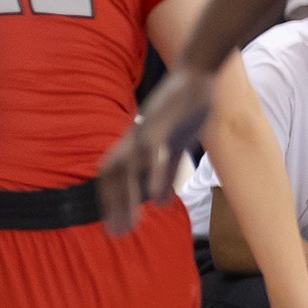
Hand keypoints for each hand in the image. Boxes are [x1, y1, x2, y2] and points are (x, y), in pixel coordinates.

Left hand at [98, 66, 215, 235]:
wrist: (197, 74)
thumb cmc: (184, 108)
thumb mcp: (175, 147)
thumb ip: (165, 175)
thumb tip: (159, 203)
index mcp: (135, 144)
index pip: (112, 177)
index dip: (110, 201)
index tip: (114, 225)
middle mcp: (134, 139)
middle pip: (112, 176)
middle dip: (113, 205)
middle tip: (117, 234)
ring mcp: (146, 131)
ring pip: (128, 168)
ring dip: (126, 197)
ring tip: (130, 223)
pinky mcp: (164, 123)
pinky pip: (154, 151)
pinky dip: (153, 173)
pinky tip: (155, 194)